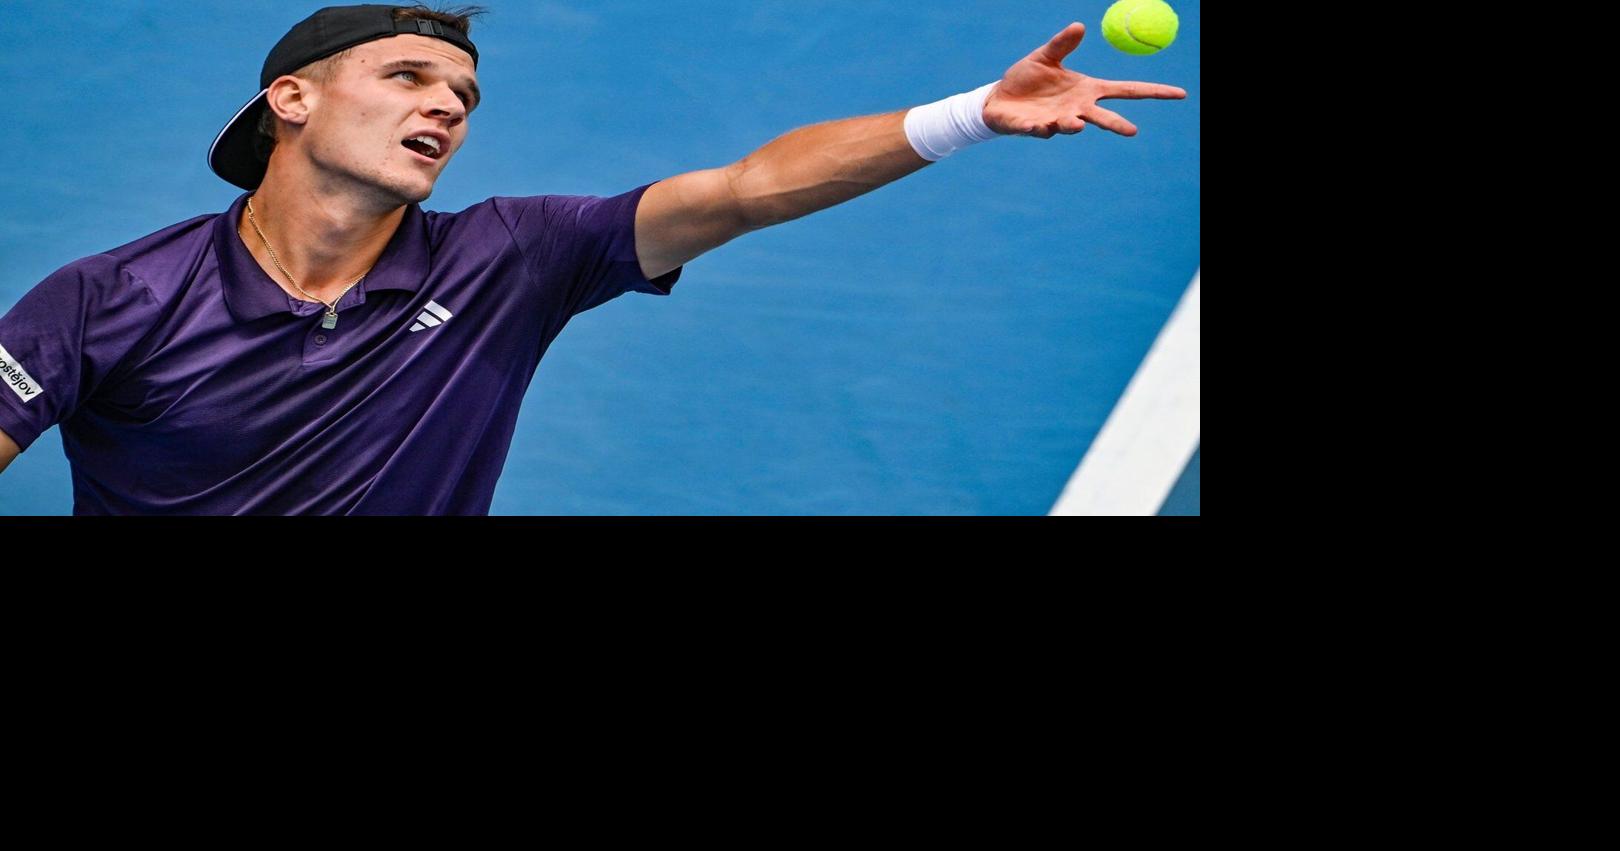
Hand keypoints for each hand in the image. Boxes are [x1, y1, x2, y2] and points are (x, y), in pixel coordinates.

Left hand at [983, 22, 1186, 138]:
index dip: (1152, 93)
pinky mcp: (1034, 129)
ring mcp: (1056, 121)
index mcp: (1086, 90)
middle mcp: (1076, 109)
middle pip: (1103, 118)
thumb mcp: (1044, 57)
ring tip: (1077, 125)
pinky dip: (1039, 128)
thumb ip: (1061, 44)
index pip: (1126, 91)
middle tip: (1133, 131)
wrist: (998, 100)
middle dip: (1117, 125)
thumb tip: (1079, 26)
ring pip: (1072, 126)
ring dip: (1073, 126)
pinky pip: (1039, 130)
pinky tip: (1038, 125)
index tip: (1179, 94)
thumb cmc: (1026, 79)